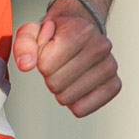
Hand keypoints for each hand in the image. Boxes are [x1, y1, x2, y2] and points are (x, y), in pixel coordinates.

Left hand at [12, 0, 119, 116]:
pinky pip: (82, 108)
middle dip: (49, 76)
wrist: (80, 31)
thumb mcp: (32, 31)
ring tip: (66, 71)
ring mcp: (110, 66)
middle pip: (56, 83)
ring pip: (67, 98)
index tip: (48, 51)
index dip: (40, 62)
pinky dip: (72, 102)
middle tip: (57, 63)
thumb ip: (24, 45)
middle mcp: (101, 46)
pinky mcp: (114, 85)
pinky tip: (75, 86)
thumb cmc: (54, 33)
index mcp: (81, 30)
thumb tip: (25, 65)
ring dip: (60, 89)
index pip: (46, 65)